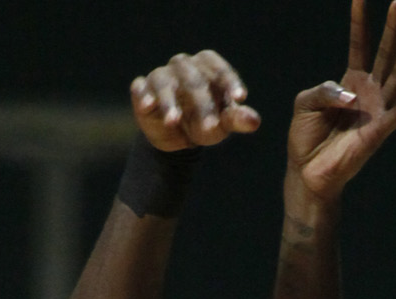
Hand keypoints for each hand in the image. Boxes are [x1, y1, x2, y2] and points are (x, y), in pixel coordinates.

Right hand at [131, 50, 261, 150]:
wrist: (177, 136)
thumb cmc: (206, 120)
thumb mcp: (223, 123)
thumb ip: (237, 119)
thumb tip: (254, 121)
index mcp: (208, 66)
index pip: (221, 71)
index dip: (231, 83)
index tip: (241, 99)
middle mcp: (184, 65)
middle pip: (193, 80)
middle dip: (201, 106)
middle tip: (208, 129)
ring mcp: (161, 75)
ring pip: (164, 82)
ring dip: (169, 102)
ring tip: (173, 121)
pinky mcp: (142, 88)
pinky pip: (141, 88)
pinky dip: (143, 95)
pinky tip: (147, 106)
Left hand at [289, 0, 395, 200]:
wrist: (307, 172)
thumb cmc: (306, 138)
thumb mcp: (305, 103)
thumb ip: (325, 90)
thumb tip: (352, 94)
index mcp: (350, 82)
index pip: (359, 44)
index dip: (360, 22)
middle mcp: (368, 91)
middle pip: (384, 54)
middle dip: (391, 28)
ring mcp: (376, 110)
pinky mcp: (379, 131)